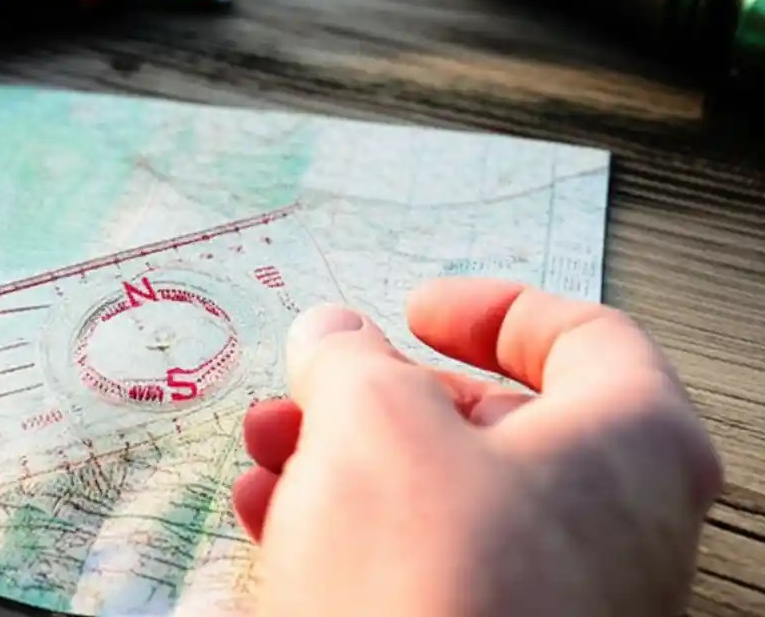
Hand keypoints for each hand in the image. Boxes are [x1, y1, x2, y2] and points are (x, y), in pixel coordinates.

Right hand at [232, 278, 722, 616]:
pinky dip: (355, 532)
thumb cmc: (433, 581)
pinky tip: (275, 522)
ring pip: (444, 499)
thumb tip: (333, 337)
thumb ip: (351, 358)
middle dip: (380, 397)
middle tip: (314, 387)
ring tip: (266, 451)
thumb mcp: (371, 423)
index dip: (488, 309)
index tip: (412, 312)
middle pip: (495, 423)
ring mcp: (560, 600)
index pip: (583, 336)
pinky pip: (428, 568)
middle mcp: (615, 527)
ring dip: (343, 460)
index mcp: (630, 444)